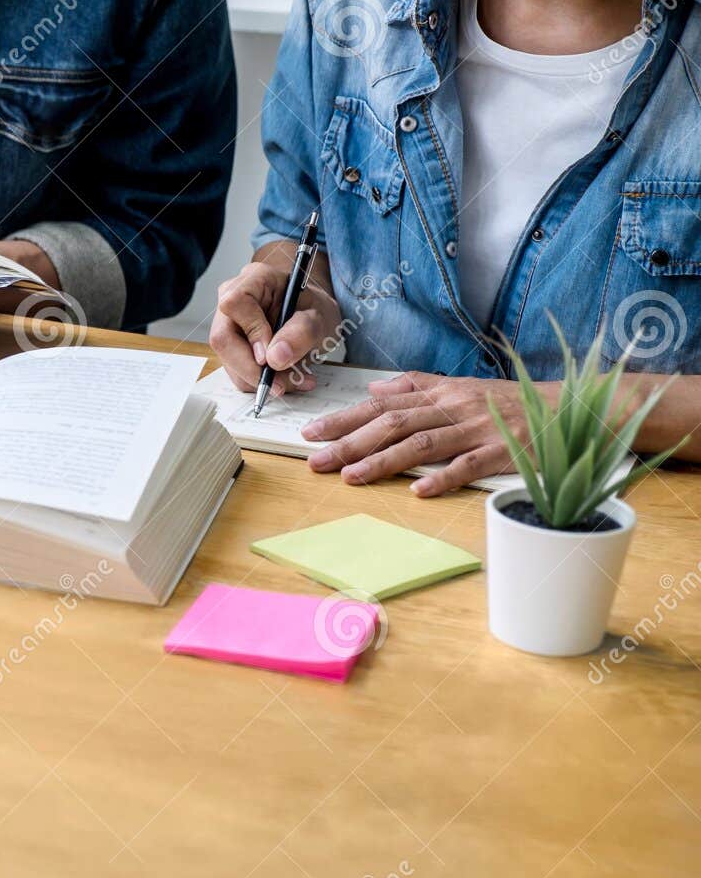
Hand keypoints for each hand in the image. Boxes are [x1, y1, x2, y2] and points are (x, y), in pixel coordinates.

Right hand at [210, 258, 341, 397]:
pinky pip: (236, 371)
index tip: (272, 356)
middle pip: (223, 339)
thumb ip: (302, 333)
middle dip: (253, 369)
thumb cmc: (313, 308)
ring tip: (294, 380)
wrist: (311, 315)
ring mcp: (227, 325)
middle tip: (283, 384)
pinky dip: (261, 382)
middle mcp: (232, 300)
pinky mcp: (230, 347)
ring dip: (260, 380)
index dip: (251, 332)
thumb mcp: (320, 317)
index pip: (235, 303)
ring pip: (228, 361)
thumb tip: (275, 359)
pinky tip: (285, 379)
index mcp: (254, 280)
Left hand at [299, 372, 550, 495]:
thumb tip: (375, 388)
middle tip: (316, 460)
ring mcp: (477, 430)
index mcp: (440, 394)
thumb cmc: (508, 401)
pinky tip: (417, 490)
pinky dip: (442, 477)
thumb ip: (417, 386)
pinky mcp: (502, 452)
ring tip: (351, 477)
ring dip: (383, 461)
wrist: (566, 408)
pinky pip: (469, 465)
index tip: (311, 432)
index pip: (382, 405)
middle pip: (393, 424)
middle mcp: (452, 408)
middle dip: (350, 442)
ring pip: (422, 443)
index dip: (345, 418)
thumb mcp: (460, 386)